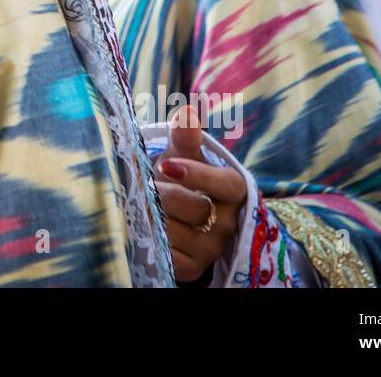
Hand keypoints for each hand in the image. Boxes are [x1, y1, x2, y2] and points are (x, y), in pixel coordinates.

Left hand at [156, 104, 247, 282]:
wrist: (173, 212)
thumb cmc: (179, 176)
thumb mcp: (182, 155)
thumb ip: (185, 137)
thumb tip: (187, 113)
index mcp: (233, 190)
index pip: (225, 184)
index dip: (197, 175)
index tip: (167, 165)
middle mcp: (228, 223)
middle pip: (193, 207)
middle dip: (163, 192)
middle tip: (148, 183)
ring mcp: (211, 248)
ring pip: (175, 231)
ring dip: (152, 215)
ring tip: (147, 204)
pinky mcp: (192, 267)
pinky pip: (166, 254)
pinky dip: (150, 238)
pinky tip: (146, 225)